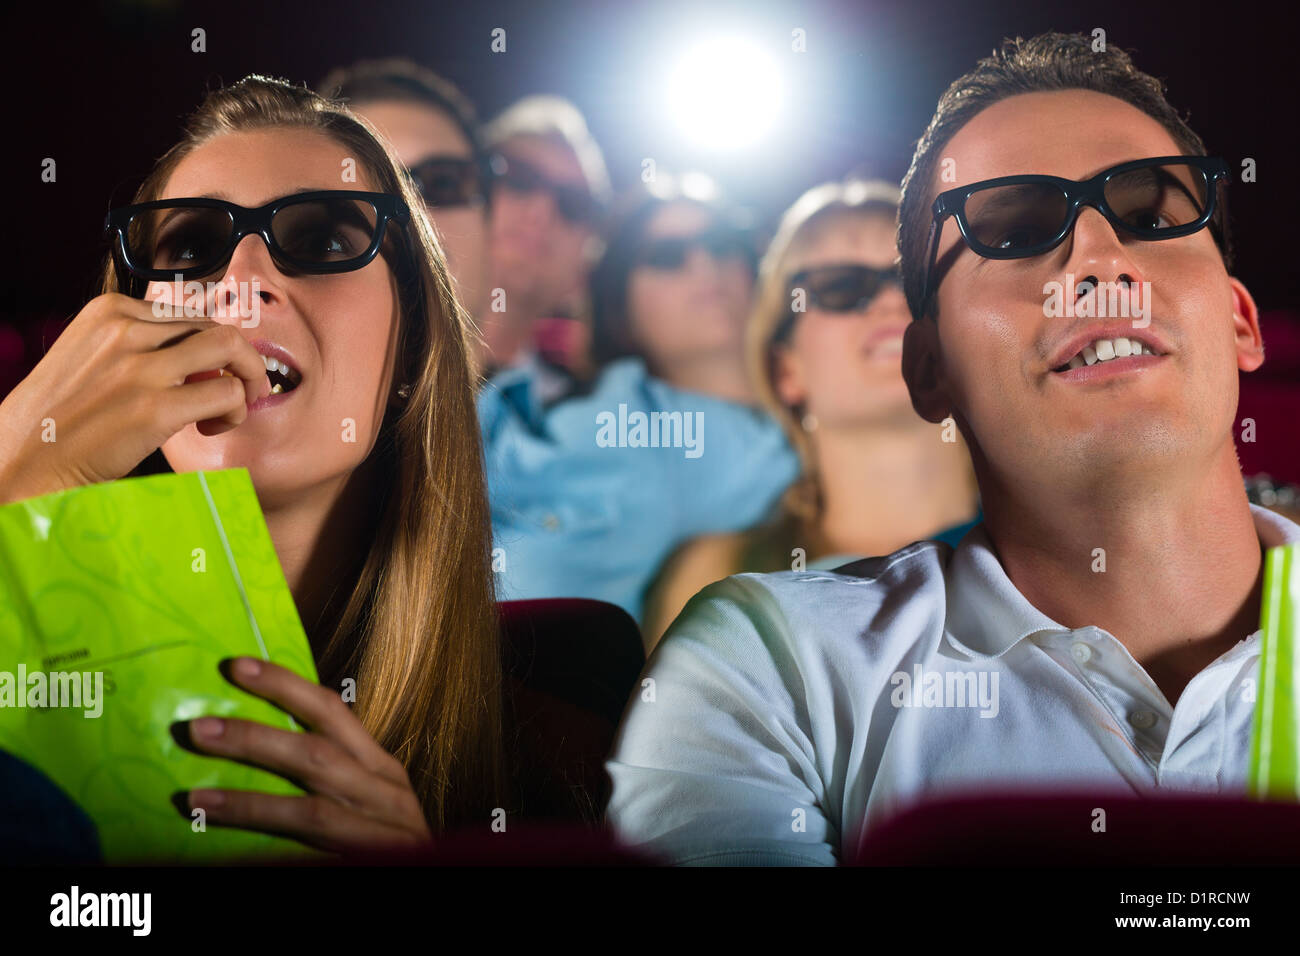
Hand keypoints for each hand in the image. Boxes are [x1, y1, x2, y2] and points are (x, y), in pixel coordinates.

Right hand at [0, 293, 270, 502]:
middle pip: (216, 327)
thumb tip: (198, 349)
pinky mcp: (155, 408)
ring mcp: (141, 368)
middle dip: (240, 361)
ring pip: (231, 348)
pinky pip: (227, 393)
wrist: (24, 462)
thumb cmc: (60, 419)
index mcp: (108, 311)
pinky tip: (209, 429)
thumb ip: (138, 345)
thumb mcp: (92, 357)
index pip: (189, 315)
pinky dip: (234, 411)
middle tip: (239, 392)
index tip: (211, 374)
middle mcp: (124, 330)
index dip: (212, 347)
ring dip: (246, 380)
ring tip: (228, 410)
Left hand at [185, 657, 433, 854]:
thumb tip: (261, 750)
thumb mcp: (367, 804)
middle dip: (255, 736)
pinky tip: (222, 823)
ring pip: (312, 806)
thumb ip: (331, 780)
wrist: (441, 882)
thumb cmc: (386, 849)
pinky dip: (265, 831)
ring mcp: (386, 832)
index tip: (238, 666)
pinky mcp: (377, 861)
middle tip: (198, 727)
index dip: (286, 686)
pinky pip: (312, 845)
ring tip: (195, 791)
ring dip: (249, 796)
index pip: (334, 713)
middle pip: (319, 751)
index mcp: (383, 770)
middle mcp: (388, 793)